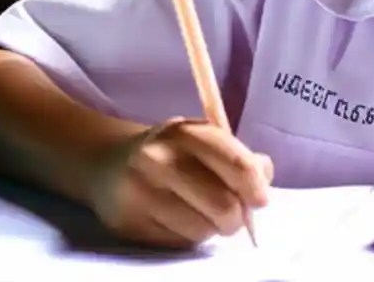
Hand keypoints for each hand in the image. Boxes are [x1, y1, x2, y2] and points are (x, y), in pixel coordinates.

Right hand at [89, 117, 273, 247]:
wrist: (109, 165)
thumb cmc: (171, 154)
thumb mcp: (204, 141)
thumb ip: (238, 156)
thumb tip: (264, 176)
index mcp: (186, 132)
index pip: (236, 165)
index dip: (255, 188)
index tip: (260, 200)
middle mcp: (160, 159)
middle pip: (223, 205)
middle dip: (236, 218)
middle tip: (233, 217)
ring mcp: (141, 192)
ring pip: (202, 229)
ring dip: (211, 229)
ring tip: (201, 215)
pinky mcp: (130, 223)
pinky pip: (178, 242)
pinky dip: (187, 236)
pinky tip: (178, 220)